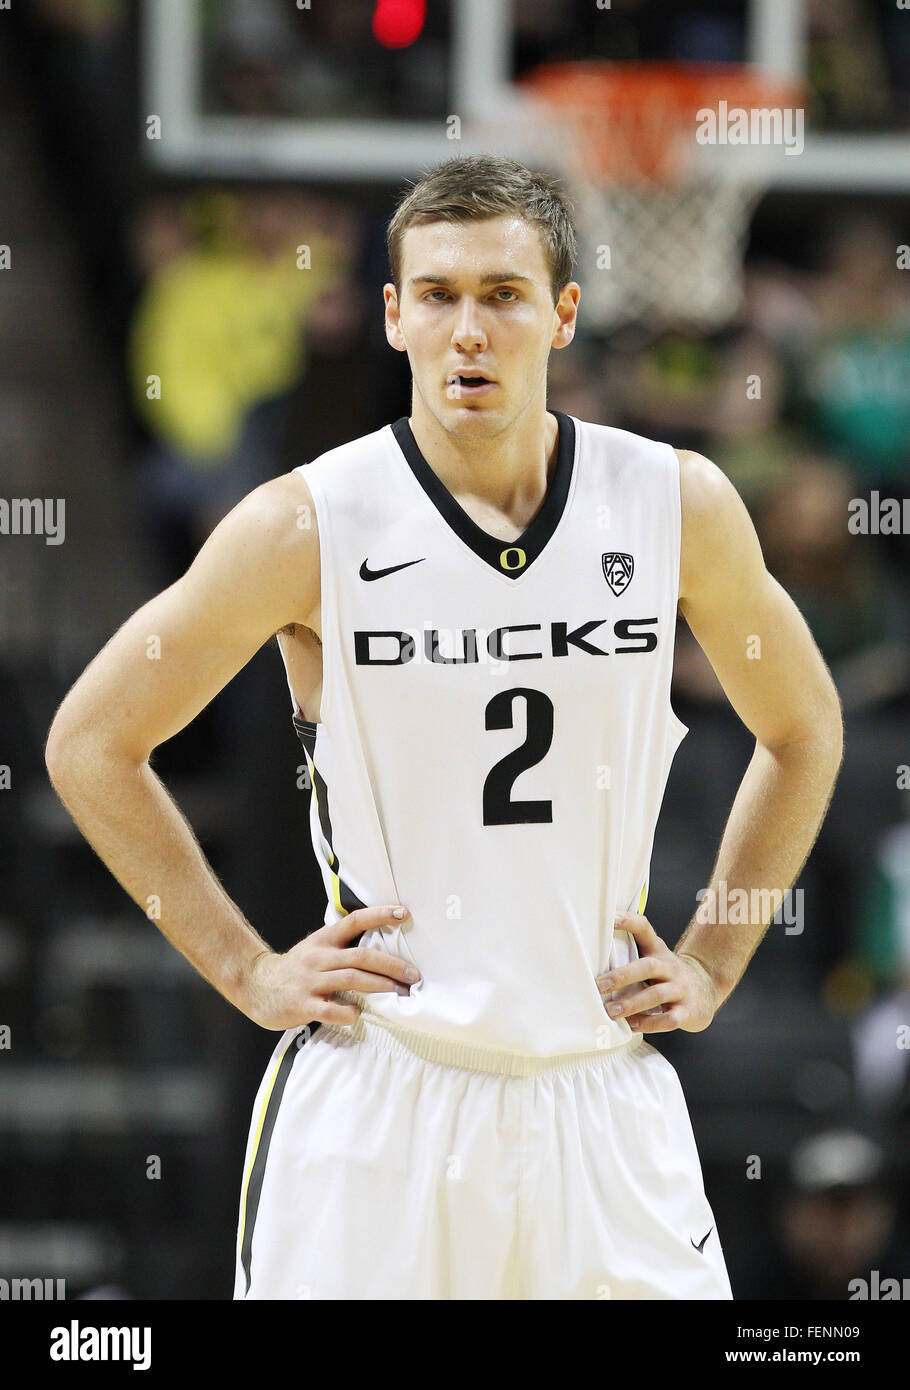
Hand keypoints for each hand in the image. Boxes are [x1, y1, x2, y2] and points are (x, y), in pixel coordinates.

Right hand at [242, 905, 418, 1029]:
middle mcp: (319, 957)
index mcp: (324, 940)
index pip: (355, 920)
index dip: (380, 914)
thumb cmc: (295, 969)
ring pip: (351, 979)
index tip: (404, 913)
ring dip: (379, 986)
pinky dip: (350, 1013)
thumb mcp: (316, 948)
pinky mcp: (303, 1005)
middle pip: (360, 955)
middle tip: (413, 974)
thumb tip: (381, 946)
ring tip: (399, 992)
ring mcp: (311, 981)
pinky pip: (332, 1010)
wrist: (255, 985)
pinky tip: (359, 1015)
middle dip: (391, 964)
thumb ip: (342, 946)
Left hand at [594, 911, 718, 1033]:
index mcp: (658, 950)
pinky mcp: (687, 1011)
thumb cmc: (666, 974)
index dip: (628, 921)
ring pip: (657, 995)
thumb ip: (630, 952)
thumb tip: (589, 954)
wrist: (705, 989)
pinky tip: (632, 1026)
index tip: (609, 918)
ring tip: (611, 1011)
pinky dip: (649, 1024)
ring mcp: (681, 989)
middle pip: (648, 967)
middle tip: (599, 985)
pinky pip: (668, 1019)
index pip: (644, 929)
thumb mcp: (653, 957)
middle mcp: (670, 967)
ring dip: (632, 1004)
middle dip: (622, 976)